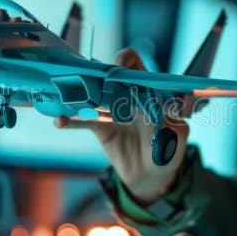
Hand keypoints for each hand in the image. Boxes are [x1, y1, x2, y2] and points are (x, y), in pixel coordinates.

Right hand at [54, 48, 189, 203]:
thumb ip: (173, 117)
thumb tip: (173, 105)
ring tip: (66, 96)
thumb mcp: (176, 132)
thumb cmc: (169, 148)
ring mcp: (112, 110)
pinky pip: (83, 121)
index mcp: (147, 89)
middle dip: (96, 74)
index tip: (119, 69)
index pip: (133, 64)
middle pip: (106, 75)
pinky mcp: (101, 128)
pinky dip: (70, 120)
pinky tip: (60, 121)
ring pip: (91, 95)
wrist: (154, 174)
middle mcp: (126, 94)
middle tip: (90, 81)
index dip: (125, 61)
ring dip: (77, 94)